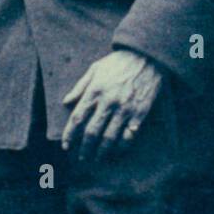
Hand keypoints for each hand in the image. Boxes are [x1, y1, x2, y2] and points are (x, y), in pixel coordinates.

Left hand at [61, 48, 161, 164]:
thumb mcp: (96, 68)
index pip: (77, 118)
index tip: (66, 145)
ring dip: (101, 151)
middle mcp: (108, 102)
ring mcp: (125, 109)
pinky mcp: (139, 113)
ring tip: (97, 158)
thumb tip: (66, 101)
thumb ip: (80, 86)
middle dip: (85, 148)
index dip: (69, 134)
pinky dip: (121, 147)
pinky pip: (129, 136)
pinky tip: (117, 151)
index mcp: (95, 90)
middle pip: (92, 132)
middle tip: (82, 157)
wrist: (148, 56)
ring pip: (109, 138)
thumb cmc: (119, 61)